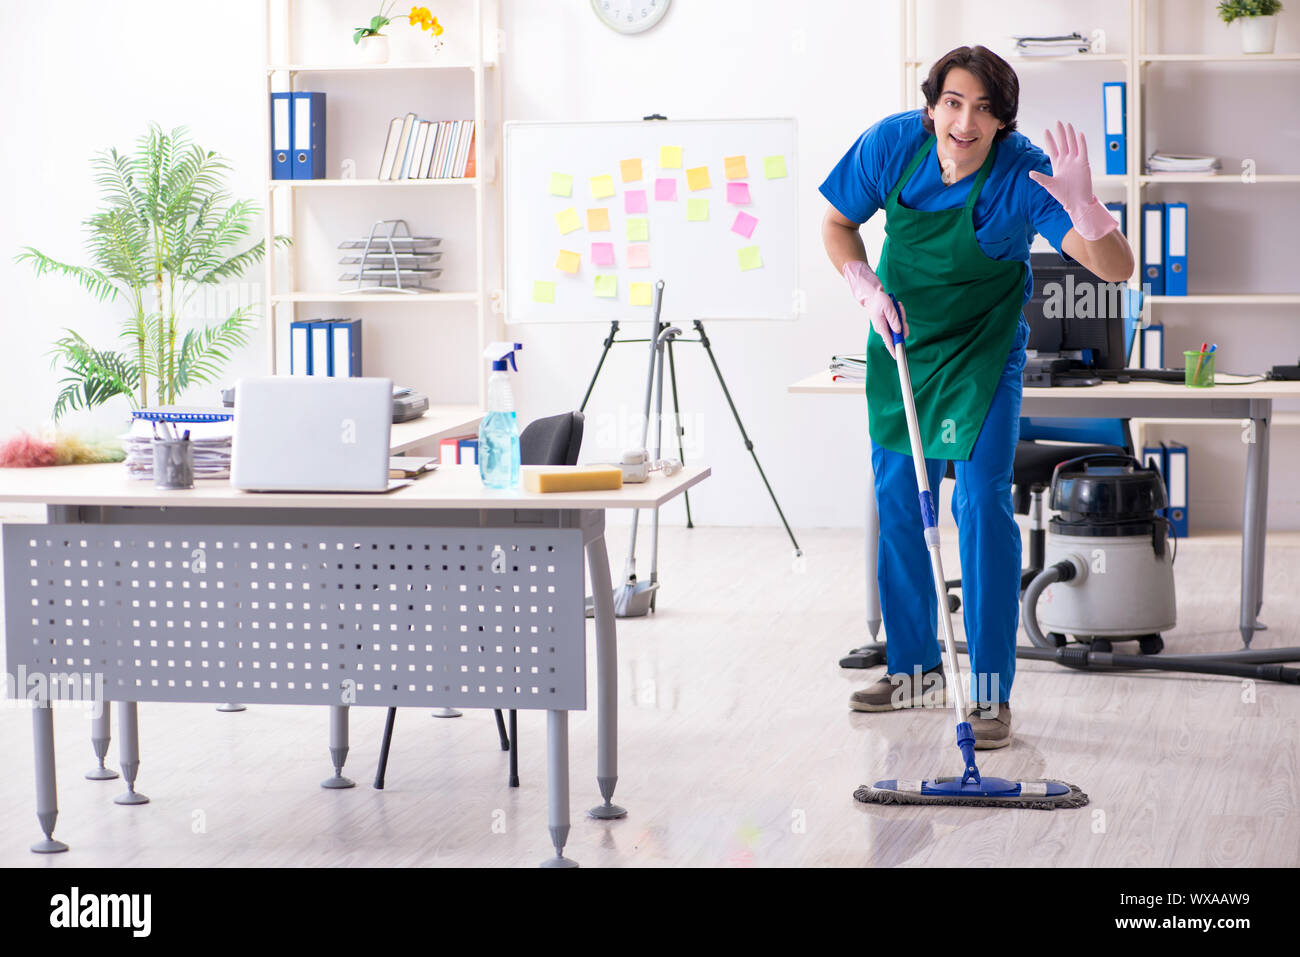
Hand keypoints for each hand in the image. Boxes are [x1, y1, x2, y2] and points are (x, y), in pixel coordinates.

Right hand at [843, 261, 907, 360]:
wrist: (872, 295)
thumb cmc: (878, 300)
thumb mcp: (888, 308)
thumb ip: (894, 320)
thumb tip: (898, 330)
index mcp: (881, 327)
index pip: (889, 341)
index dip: (893, 349)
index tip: (897, 357)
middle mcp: (882, 329)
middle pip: (897, 332)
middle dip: (901, 322)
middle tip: (899, 312)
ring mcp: (885, 326)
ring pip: (898, 326)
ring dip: (900, 316)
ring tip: (896, 307)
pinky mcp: (887, 323)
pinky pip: (897, 322)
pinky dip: (899, 315)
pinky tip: (896, 308)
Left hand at [1028, 121, 1117, 241]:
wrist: (1076, 202)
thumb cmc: (1063, 195)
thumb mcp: (1049, 185)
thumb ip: (1040, 178)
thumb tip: (1029, 173)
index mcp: (1057, 165)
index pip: (1052, 149)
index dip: (1049, 140)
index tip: (1045, 130)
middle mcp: (1066, 161)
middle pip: (1063, 143)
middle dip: (1059, 133)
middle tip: (1057, 122)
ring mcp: (1075, 161)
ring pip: (1072, 144)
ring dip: (1070, 135)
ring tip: (1067, 125)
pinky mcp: (1083, 164)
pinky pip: (1082, 151)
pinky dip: (1081, 143)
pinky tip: (1079, 134)